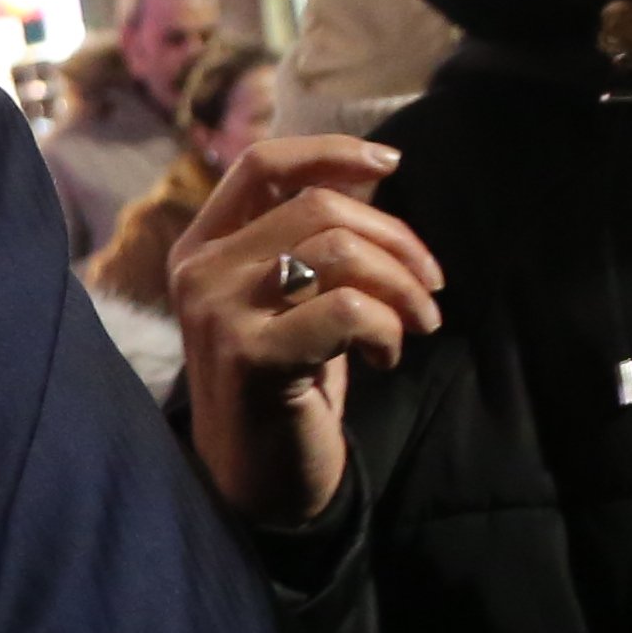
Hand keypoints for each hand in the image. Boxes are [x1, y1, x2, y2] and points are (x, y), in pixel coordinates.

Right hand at [167, 133, 439, 526]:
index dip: (329, 154)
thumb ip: (313, 237)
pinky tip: (386, 359)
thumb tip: (371, 169)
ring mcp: (217, 311)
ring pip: (336, 251)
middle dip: (396, 239)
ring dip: (402, 286)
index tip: (391, 163)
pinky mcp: (249, 355)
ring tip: (418, 324)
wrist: (258, 478)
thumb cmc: (285, 381)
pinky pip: (348, 310)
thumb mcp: (294, 297)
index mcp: (202, 246)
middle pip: (317, 207)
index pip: (262, 165)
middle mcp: (199, 271)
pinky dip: (388, 330)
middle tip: (431, 287)